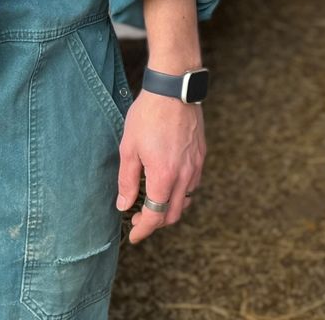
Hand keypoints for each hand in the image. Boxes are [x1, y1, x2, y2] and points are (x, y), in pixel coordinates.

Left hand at [115, 90, 204, 243]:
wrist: (174, 88)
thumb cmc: (148, 115)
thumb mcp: (129, 147)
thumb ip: (127, 180)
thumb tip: (124, 205)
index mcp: (163, 176)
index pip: (155, 216)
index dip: (143, 230)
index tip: (133, 236)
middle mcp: (184, 175)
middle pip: (173, 214)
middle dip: (156, 223)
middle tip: (139, 219)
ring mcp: (195, 165)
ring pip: (186, 200)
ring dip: (170, 208)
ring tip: (153, 202)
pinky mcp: (201, 154)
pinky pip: (193, 183)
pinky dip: (181, 192)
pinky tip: (169, 183)